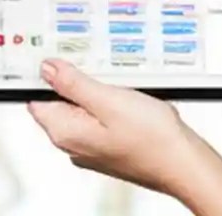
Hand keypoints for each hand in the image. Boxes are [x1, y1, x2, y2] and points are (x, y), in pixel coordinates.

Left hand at [29, 59, 199, 195]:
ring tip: (123, 89)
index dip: (46, 75)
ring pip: (84, 107)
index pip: (38, 98)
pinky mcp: (109, 145)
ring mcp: (92, 146)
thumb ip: (73, 84)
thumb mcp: (108, 100)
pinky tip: (131, 101)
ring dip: (99, 92)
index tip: (60, 58)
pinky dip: (112, 104)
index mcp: (66, 133)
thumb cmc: (152, 138)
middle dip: (78, 82)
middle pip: (61, 101)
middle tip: (103, 74)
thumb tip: (47, 69)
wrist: (184, 163)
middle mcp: (74, 144)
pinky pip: (101, 117)